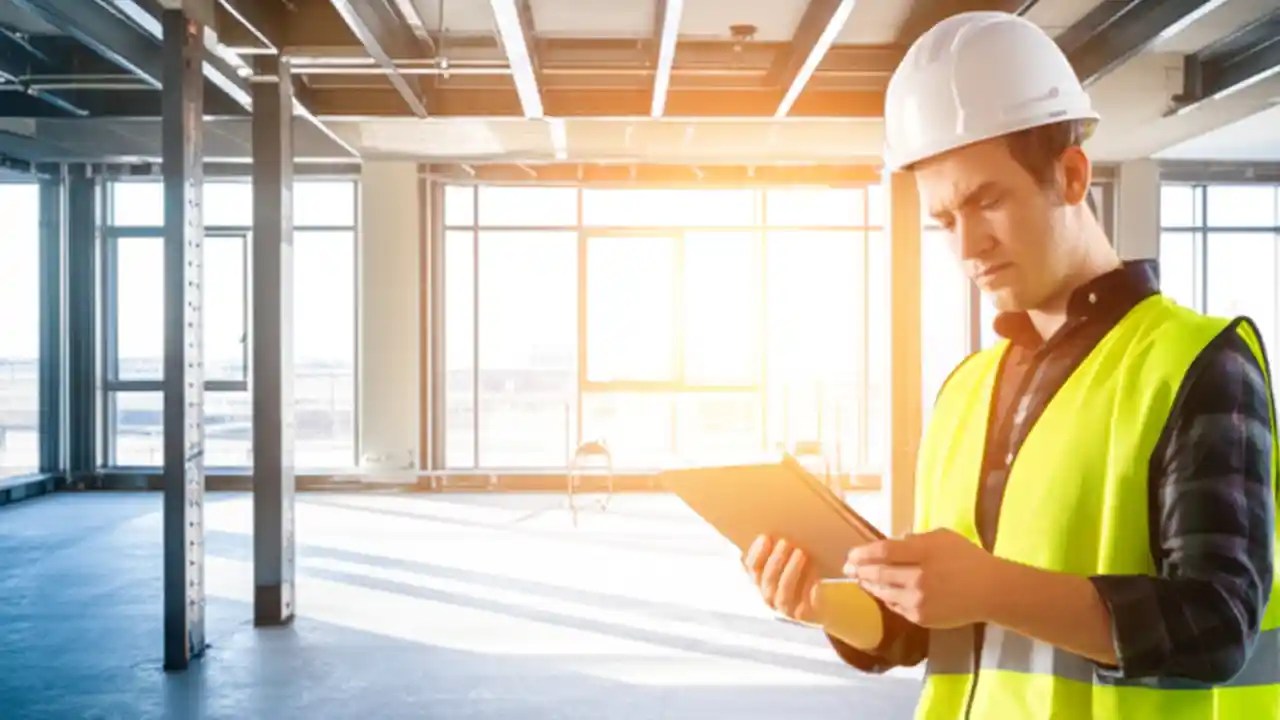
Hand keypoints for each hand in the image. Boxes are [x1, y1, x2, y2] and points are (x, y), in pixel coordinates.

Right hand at [743, 535, 820, 622]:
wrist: (825, 602)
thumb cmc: (805, 573)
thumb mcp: (790, 559)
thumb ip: (780, 548)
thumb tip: (774, 530)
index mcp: (761, 582)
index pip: (752, 568)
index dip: (756, 553)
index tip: (765, 537)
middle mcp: (769, 597)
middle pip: (766, 580)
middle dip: (775, 560)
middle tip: (785, 542)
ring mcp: (786, 608)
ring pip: (783, 591)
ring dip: (790, 571)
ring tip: (801, 553)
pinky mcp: (804, 615)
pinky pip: (805, 602)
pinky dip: (809, 588)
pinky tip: (816, 574)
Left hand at [844, 528, 996, 628]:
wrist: (991, 591)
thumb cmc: (968, 559)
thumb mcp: (943, 537)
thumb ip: (916, 539)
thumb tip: (894, 541)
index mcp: (924, 552)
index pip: (883, 552)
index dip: (862, 553)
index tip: (851, 554)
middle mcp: (918, 577)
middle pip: (878, 573)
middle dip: (859, 570)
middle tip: (847, 568)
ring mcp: (918, 600)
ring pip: (883, 592)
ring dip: (869, 585)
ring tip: (860, 579)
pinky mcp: (920, 617)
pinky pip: (895, 606)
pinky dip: (886, 598)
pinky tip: (881, 592)